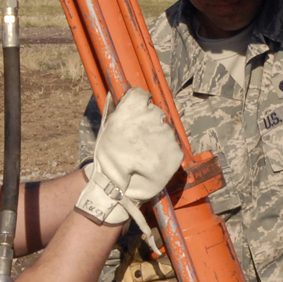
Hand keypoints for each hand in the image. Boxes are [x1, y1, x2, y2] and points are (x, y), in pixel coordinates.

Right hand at [75, 88, 181, 226]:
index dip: (140, 103)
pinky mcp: (175, 152)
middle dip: (149, 124)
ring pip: (165, 131)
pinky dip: (165, 154)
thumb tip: (126, 95)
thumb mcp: (107, 128)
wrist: (116, 187)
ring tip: (145, 155)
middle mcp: (151, 117)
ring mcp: (166, 135)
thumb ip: (120, 111)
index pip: (142, 94)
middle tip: (138, 142)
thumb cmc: (109, 158)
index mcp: (132, 109)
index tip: (137, 113)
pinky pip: (173, 147)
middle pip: (156, 113)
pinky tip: (152, 162)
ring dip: (158, 140)